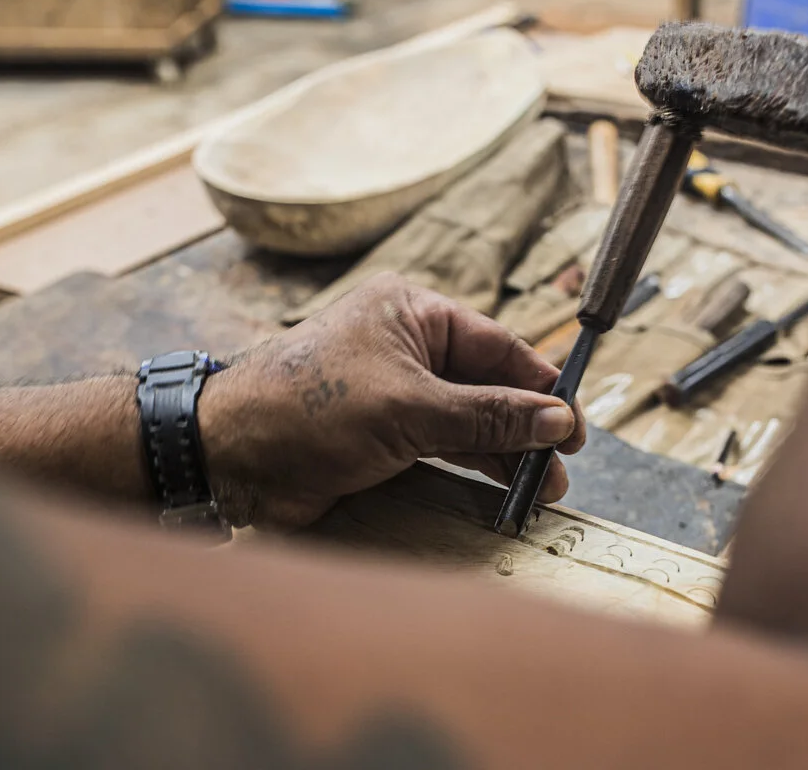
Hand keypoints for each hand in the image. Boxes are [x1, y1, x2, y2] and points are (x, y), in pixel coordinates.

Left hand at [200, 273, 585, 530]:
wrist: (230, 455)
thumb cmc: (310, 409)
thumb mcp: (409, 408)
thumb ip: (487, 415)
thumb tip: (557, 418)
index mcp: (411, 314)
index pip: (496, 346)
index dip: (541, 385)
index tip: (577, 426)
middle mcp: (403, 349)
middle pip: (484, 386)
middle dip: (524, 428)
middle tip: (560, 474)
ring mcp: (391, 395)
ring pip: (464, 422)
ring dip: (500, 455)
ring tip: (540, 492)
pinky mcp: (377, 438)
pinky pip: (437, 449)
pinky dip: (468, 468)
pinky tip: (497, 492)